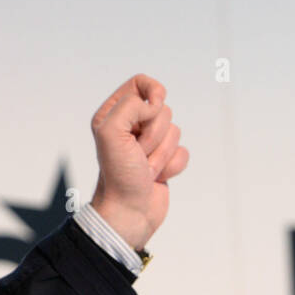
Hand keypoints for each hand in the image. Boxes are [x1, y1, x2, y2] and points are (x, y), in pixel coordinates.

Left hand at [89, 74, 188, 249]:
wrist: (129, 211)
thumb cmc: (117, 175)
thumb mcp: (111, 132)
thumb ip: (131, 105)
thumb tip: (155, 105)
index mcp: (113, 113)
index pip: (141, 83)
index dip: (153, 92)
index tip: (154, 107)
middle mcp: (131, 125)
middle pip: (163, 108)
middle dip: (154, 133)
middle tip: (137, 153)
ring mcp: (148, 143)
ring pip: (175, 130)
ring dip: (161, 152)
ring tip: (144, 167)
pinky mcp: (164, 159)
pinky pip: (183, 151)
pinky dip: (172, 165)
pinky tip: (155, 176)